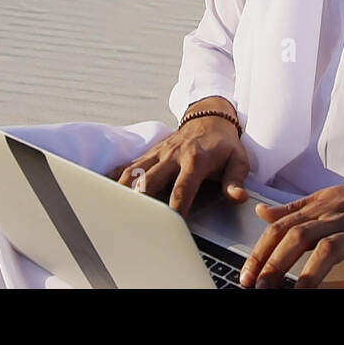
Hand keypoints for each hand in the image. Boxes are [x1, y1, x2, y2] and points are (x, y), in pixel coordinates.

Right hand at [106, 97, 248, 216]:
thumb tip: (238, 197)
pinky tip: (105, 191)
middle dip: (141, 201)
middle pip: (150, 181)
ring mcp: (158, 154)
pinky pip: (129, 165)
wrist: (209, 118)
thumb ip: (235, 180)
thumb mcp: (238, 160)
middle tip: (133, 221)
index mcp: (195, 159)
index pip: (182, 188)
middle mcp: (173, 156)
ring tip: (112, 209)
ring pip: (135, 172)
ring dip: (124, 190)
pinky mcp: (150, 153)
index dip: (175, 209)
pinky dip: (116, 178)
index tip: (170, 226)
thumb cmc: (224, 144)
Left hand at [240, 180, 343, 288]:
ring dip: (308, 275)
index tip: (248, 275)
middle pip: (299, 236)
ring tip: (295, 296)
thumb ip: (294, 208)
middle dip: (276, 263)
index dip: (261, 251)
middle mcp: (338, 218)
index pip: (282, 227)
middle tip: (260, 287)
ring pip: (328, 250)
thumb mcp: (329, 198)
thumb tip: (261, 213)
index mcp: (321, 207)